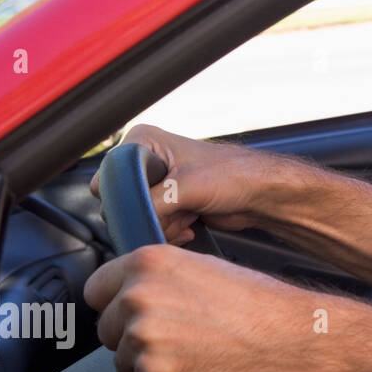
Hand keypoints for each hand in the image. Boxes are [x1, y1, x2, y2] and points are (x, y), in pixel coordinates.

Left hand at [82, 244, 321, 371]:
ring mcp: (143, 335)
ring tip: (193, 354)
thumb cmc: (261, 306)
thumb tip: (133, 291)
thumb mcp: (206, 268)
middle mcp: (139, 295)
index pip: (96, 288)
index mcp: (150, 262)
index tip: (135, 314)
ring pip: (121, 361)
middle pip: (107, 328)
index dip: (117, 304)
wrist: (292, 339)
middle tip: (178, 338)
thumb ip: (161, 277)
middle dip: (134, 337)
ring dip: (149, 365)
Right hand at [90, 124, 272, 244]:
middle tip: (176, 210)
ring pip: (140, 217)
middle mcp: (148, 160)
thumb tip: (131, 222)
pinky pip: (155, 225)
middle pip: (124, 201)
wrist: (261, 195)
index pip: (110, 174)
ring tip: (188, 216)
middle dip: (151, 214)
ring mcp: (159, 183)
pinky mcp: (169, 203)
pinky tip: (190, 225)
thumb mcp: (182, 188)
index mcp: (144, 141)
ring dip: (163, 224)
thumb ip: (149, 204)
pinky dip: (170, 230)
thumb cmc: (234, 175)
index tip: (150, 203)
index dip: (126, 196)